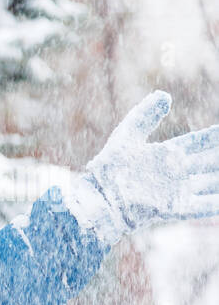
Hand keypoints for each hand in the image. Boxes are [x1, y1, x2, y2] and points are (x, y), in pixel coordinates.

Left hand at [64, 90, 218, 245]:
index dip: (213, 138)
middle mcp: (175, 174)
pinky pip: (199, 206)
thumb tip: (166, 95)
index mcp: (166, 156)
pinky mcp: (171, 209)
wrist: (98, 198)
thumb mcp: (126, 136)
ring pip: (209, 184)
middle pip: (209, 163)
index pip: (198, 143)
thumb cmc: (108, 167)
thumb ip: (145, 116)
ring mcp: (175, 192)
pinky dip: (213, 203)